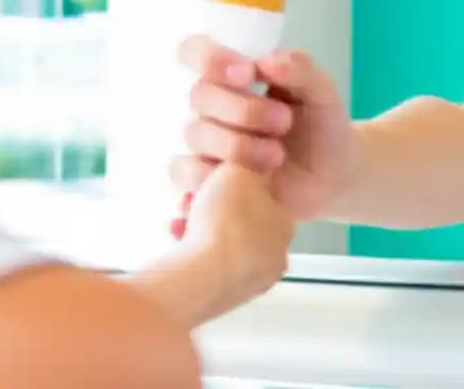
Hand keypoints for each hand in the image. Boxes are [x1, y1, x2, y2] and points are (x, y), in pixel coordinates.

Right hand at [170, 36, 356, 222]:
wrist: (334, 177)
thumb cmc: (322, 126)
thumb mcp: (322, 93)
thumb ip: (300, 69)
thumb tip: (266, 61)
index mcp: (236, 75)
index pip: (196, 51)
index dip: (210, 58)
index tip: (247, 74)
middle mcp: (215, 106)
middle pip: (199, 96)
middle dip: (242, 109)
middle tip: (284, 121)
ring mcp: (208, 143)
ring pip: (195, 135)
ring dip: (235, 145)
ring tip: (276, 156)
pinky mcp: (206, 178)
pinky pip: (184, 175)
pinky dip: (203, 178)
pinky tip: (235, 184)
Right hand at [178, 162, 294, 308]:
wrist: (204, 277)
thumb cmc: (226, 221)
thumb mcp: (237, 170)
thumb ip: (243, 164)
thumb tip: (244, 165)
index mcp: (286, 224)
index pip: (267, 197)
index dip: (240, 183)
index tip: (219, 178)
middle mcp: (276, 256)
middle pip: (243, 222)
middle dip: (217, 208)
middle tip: (194, 198)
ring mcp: (252, 282)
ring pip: (223, 245)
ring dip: (201, 229)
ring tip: (182, 218)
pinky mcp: (225, 300)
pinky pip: (209, 267)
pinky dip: (194, 253)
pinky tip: (177, 239)